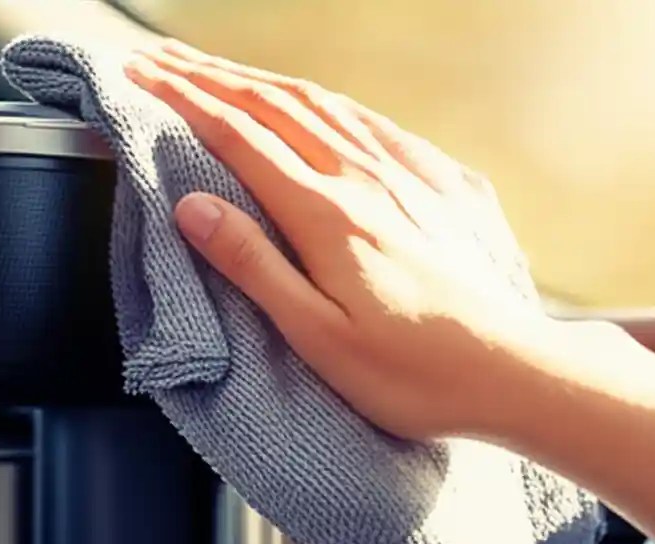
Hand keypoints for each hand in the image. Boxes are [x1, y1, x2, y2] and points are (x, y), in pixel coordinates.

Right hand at [123, 41, 622, 442]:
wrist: (513, 373)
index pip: (238, 136)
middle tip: (159, 59)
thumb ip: (252, 264)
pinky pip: (367, 119)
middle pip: (272, 105)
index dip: (183, 100)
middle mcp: (365, 177)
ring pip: (318, 102)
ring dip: (259, 79)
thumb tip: (193, 207)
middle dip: (208, 76)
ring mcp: (406, 173)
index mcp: (326, 214)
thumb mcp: (317, 334)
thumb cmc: (412, 372)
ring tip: (217, 69)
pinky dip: (319, 98)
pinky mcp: (438, 181)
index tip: (141, 77)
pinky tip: (311, 100)